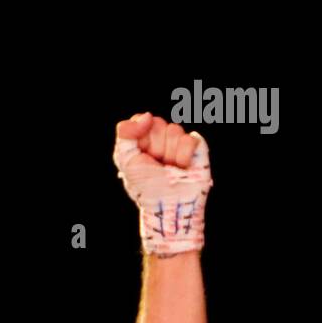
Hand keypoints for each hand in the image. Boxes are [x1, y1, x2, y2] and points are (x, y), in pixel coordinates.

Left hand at [113, 111, 211, 254]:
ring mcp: (179, 142)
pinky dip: (184, 156)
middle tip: (156, 164)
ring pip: (174, 130)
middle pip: (158, 123)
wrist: (167, 207)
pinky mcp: (196, 148)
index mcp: (143, 141)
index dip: (141, 135)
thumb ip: (125, 134)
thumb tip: (147, 116)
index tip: (141, 153)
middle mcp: (161, 139)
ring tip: (170, 169)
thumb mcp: (127, 162)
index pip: (142, 120)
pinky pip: (189, 138)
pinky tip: (182, 168)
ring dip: (169, 154)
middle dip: (155, 146)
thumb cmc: (146, 188)